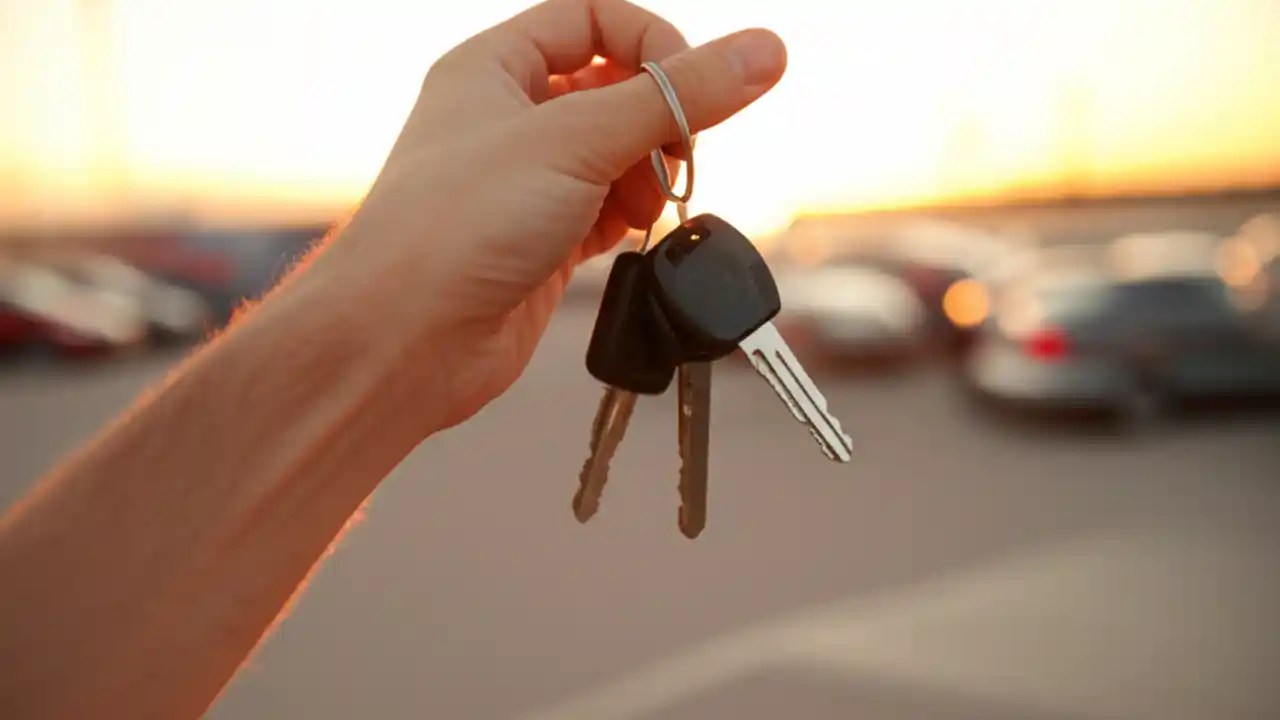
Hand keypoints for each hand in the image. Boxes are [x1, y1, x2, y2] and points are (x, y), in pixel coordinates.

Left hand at [320, 0, 786, 430]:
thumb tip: (762, 51)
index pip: (591, 19)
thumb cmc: (454, 228)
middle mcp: (506, 121)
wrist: (405, 340)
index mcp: (493, 68)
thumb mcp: (579, 139)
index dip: (650, 43)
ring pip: (615, 158)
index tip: (690, 84)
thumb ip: (678, 96)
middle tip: (677, 153)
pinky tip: (630, 233)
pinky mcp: (540, 244)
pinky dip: (630, 219)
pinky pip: (606, 213)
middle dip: (657, 121)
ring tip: (647, 204)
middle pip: (612, 91)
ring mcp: (524, 187)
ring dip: (648, 177)